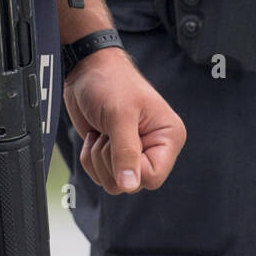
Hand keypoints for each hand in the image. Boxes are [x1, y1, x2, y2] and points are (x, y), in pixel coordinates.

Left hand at [62, 48, 185, 194]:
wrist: (86, 70)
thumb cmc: (110, 82)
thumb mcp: (119, 116)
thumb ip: (125, 152)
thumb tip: (130, 185)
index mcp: (168, 137)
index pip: (153, 177)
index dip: (130, 168)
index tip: (118, 144)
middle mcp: (154, 148)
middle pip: (132, 184)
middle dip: (110, 161)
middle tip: (109, 133)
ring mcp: (133, 153)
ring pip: (113, 182)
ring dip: (98, 158)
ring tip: (103, 131)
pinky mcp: (113, 154)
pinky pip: (98, 174)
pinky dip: (90, 157)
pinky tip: (96, 135)